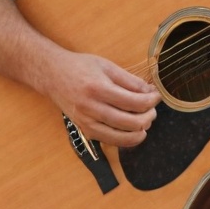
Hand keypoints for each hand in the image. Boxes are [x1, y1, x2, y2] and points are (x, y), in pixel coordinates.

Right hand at [42, 49, 157, 148]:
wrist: (52, 75)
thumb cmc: (80, 67)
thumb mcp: (107, 66)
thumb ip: (130, 81)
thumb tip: (150, 92)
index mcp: (98, 89)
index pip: (135, 102)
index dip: (152, 101)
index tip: (157, 96)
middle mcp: (91, 108)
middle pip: (131, 122)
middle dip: (148, 117)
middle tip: (152, 109)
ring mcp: (87, 122)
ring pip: (122, 137)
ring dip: (140, 131)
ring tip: (145, 121)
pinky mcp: (85, 130)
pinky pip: (110, 141)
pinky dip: (126, 139)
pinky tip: (133, 131)